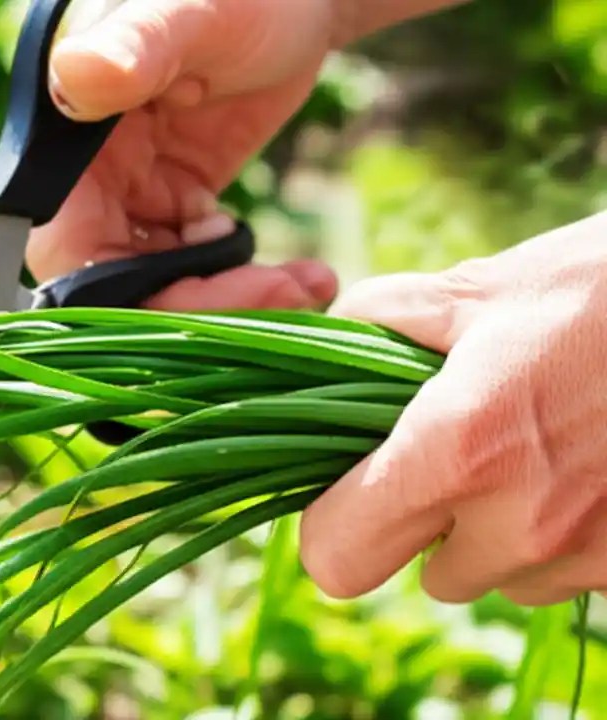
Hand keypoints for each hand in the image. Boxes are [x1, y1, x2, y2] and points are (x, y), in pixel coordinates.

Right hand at [28, 0, 346, 309]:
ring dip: (228, 302)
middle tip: (277, 294)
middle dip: (192, 302)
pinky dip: (245, 284)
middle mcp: (86, 173)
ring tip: (301, 286)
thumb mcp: (191, 11)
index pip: (64, 247)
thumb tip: (74, 78)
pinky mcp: (177, 203)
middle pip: (114, 282)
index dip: (116, 291)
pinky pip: (196, 270)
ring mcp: (133, 192)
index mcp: (63, 132)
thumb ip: (133, 46)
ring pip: (158, 286)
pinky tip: (297, 271)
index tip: (197, 294)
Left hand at [300, 211, 606, 604]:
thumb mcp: (480, 289)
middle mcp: (520, 523)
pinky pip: (569, 573)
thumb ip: (384, 320)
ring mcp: (589, 553)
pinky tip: (587, 465)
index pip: (339, 557)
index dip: (333, 522)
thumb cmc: (600, 286)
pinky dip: (565, 536)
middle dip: (427, 523)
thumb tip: (333, 335)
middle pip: (424, 573)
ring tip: (538, 446)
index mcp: (457, 452)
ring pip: (502, 577)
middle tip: (459, 451)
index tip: (351, 484)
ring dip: (501, 532)